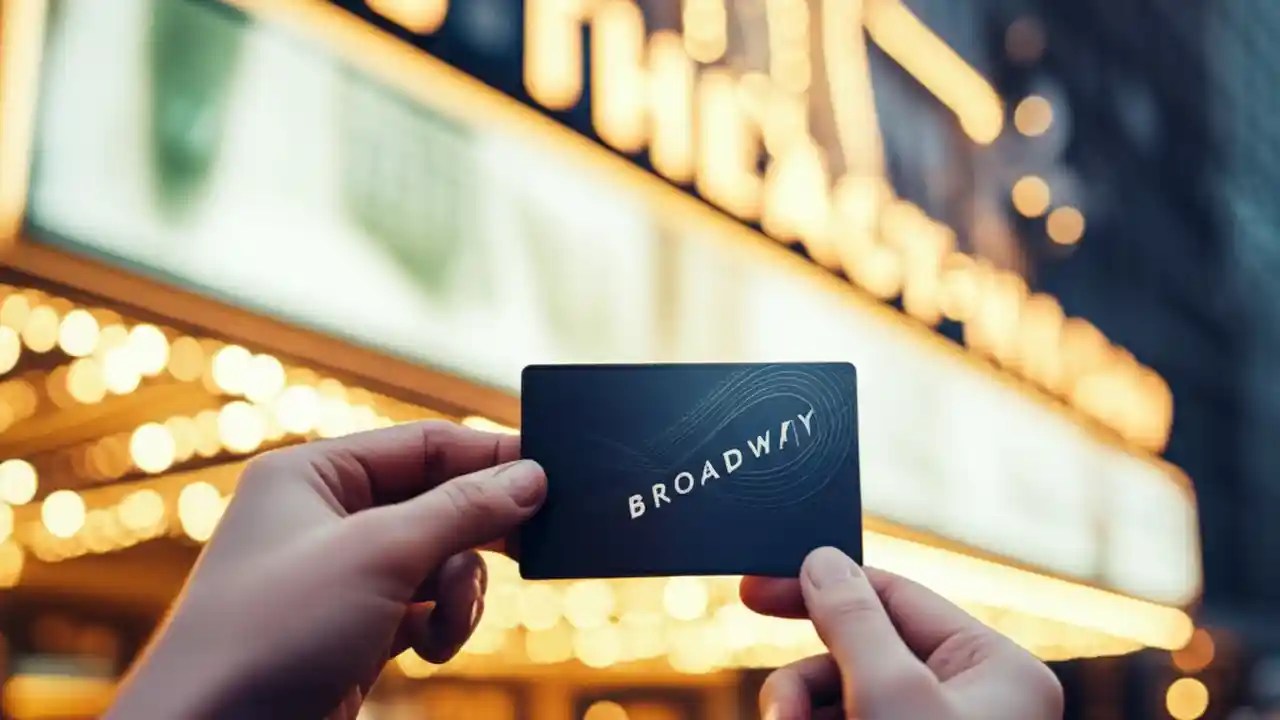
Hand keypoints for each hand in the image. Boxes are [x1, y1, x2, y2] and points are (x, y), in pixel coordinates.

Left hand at [108, 421, 546, 719]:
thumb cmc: (273, 635)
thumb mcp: (379, 555)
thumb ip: (461, 509)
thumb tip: (531, 476)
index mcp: (311, 475)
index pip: (423, 444)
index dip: (489, 456)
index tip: (551, 473)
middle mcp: (323, 519)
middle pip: (436, 502)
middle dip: (477, 533)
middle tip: (534, 544)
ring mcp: (338, 579)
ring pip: (437, 561)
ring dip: (459, 590)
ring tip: (447, 620)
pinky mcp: (351, 632)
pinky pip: (422, 609)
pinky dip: (438, 626)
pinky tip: (428, 650)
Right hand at [740, 548, 1062, 719]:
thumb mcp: (888, 695)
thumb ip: (853, 620)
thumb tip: (822, 557)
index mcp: (998, 669)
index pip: (895, 596)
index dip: (821, 586)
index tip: (755, 587)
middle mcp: (975, 700)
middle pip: (863, 650)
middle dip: (806, 679)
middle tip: (774, 712)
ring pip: (848, 694)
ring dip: (803, 711)